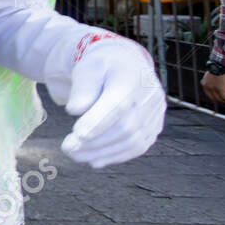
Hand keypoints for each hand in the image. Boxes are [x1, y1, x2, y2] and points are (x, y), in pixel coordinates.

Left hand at [60, 39, 164, 167]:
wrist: (126, 65)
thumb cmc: (102, 67)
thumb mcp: (88, 68)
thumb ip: (83, 87)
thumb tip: (75, 109)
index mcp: (132, 78)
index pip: (117, 104)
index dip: (98, 122)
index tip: (77, 135)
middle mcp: (150, 96)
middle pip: (125, 127)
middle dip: (95, 142)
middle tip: (68, 149)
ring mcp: (155, 113)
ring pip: (132, 141)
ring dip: (102, 152)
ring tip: (76, 155)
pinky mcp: (155, 126)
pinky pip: (138, 146)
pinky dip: (116, 156)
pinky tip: (95, 160)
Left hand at [202, 69, 224, 103]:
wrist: (222, 63)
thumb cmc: (220, 66)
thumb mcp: (214, 75)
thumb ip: (214, 81)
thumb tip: (221, 86)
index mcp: (204, 83)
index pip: (209, 94)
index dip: (216, 97)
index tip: (222, 98)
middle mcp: (207, 87)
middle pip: (214, 98)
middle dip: (222, 100)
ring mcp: (213, 89)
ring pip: (220, 99)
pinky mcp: (220, 89)